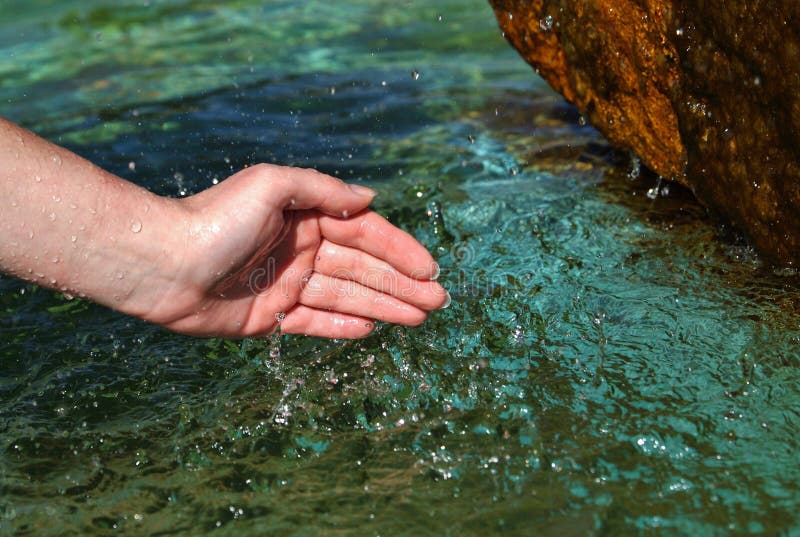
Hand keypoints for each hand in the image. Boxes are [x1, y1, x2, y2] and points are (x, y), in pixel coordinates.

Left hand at [134, 164, 447, 337]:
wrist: (161, 264)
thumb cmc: (216, 219)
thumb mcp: (271, 185)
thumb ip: (322, 190)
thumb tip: (370, 197)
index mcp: (303, 217)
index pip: (364, 234)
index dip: (399, 250)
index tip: (430, 269)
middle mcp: (299, 249)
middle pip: (362, 269)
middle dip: (401, 284)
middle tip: (438, 301)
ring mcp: (286, 284)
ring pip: (346, 297)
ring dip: (384, 306)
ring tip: (420, 318)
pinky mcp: (270, 316)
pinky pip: (315, 323)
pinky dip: (343, 326)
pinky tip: (373, 330)